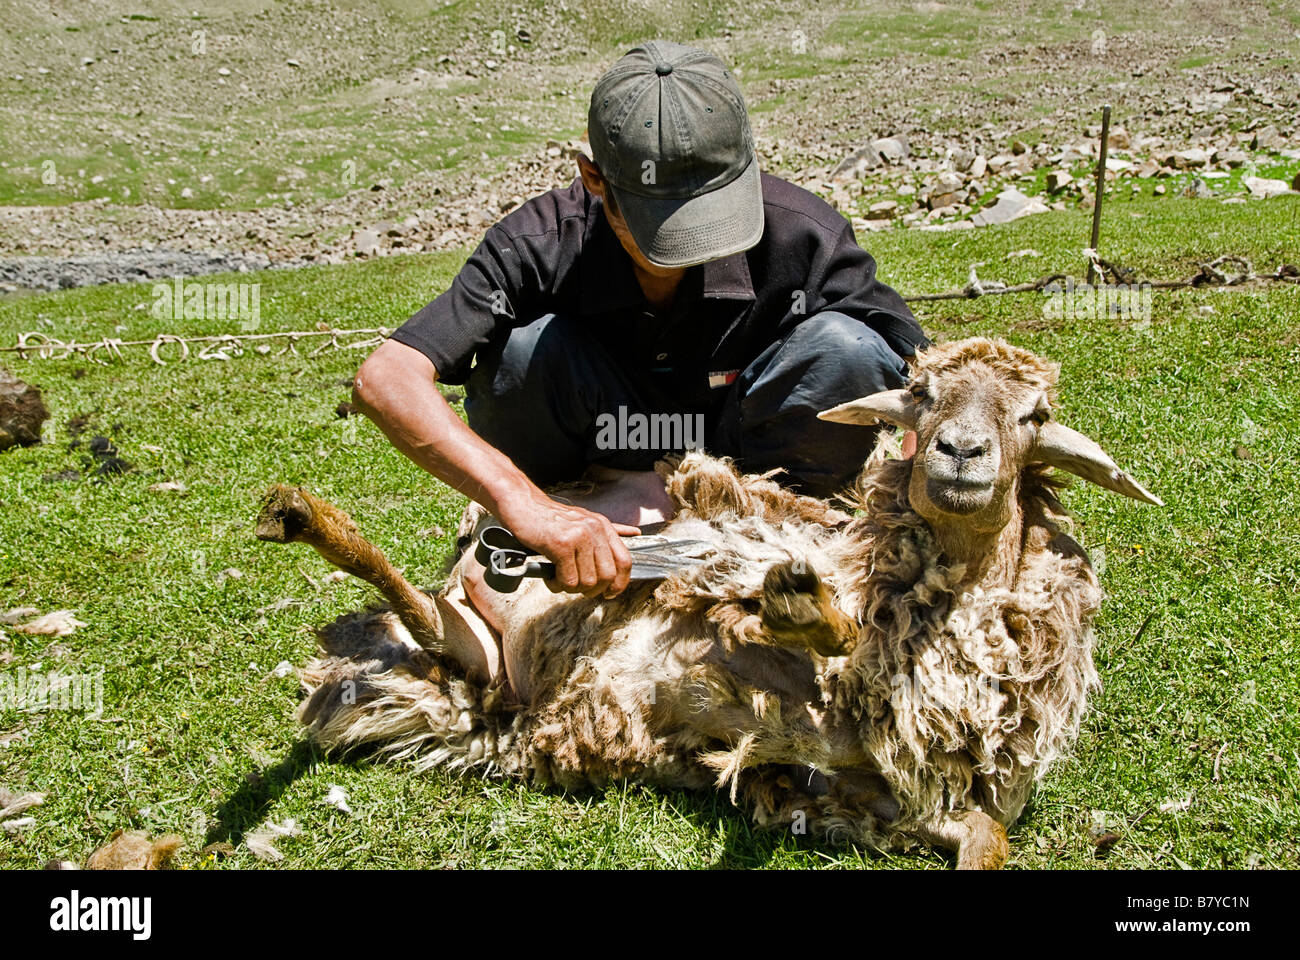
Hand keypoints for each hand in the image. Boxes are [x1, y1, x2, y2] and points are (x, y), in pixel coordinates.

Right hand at [496, 491, 638, 597]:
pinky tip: (549, 575)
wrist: (521, 505)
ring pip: (587, 582)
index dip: (620, 583)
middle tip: (576, 587)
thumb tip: (635, 533)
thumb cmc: (549, 518)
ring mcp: (579, 536)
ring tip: (558, 578)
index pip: (625, 561)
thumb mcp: (583, 520)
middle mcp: (595, 530)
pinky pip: (568, 580)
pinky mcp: (561, 544)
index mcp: (603, 526)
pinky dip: (557, 585)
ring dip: (571, 588)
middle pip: (608, 576)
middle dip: (592, 590)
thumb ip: (608, 531)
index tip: (608, 593)